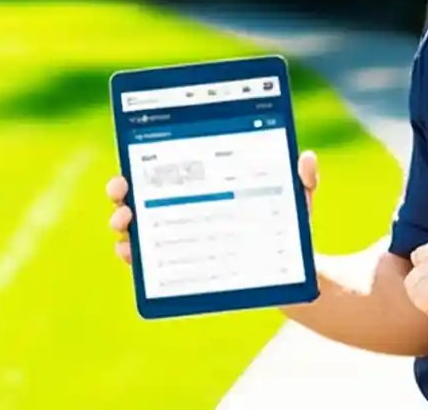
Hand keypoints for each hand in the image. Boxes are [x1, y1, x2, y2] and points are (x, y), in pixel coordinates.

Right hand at [105, 149, 320, 265]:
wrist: (292, 270)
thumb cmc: (289, 224)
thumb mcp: (298, 198)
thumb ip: (303, 178)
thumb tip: (306, 157)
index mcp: (205, 181)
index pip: (165, 164)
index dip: (139, 158)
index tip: (130, 158)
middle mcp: (184, 205)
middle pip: (139, 192)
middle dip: (121, 189)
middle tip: (122, 190)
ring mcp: (178, 234)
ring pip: (135, 225)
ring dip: (121, 221)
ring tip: (126, 221)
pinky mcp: (180, 264)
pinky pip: (146, 261)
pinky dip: (132, 256)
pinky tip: (130, 252)